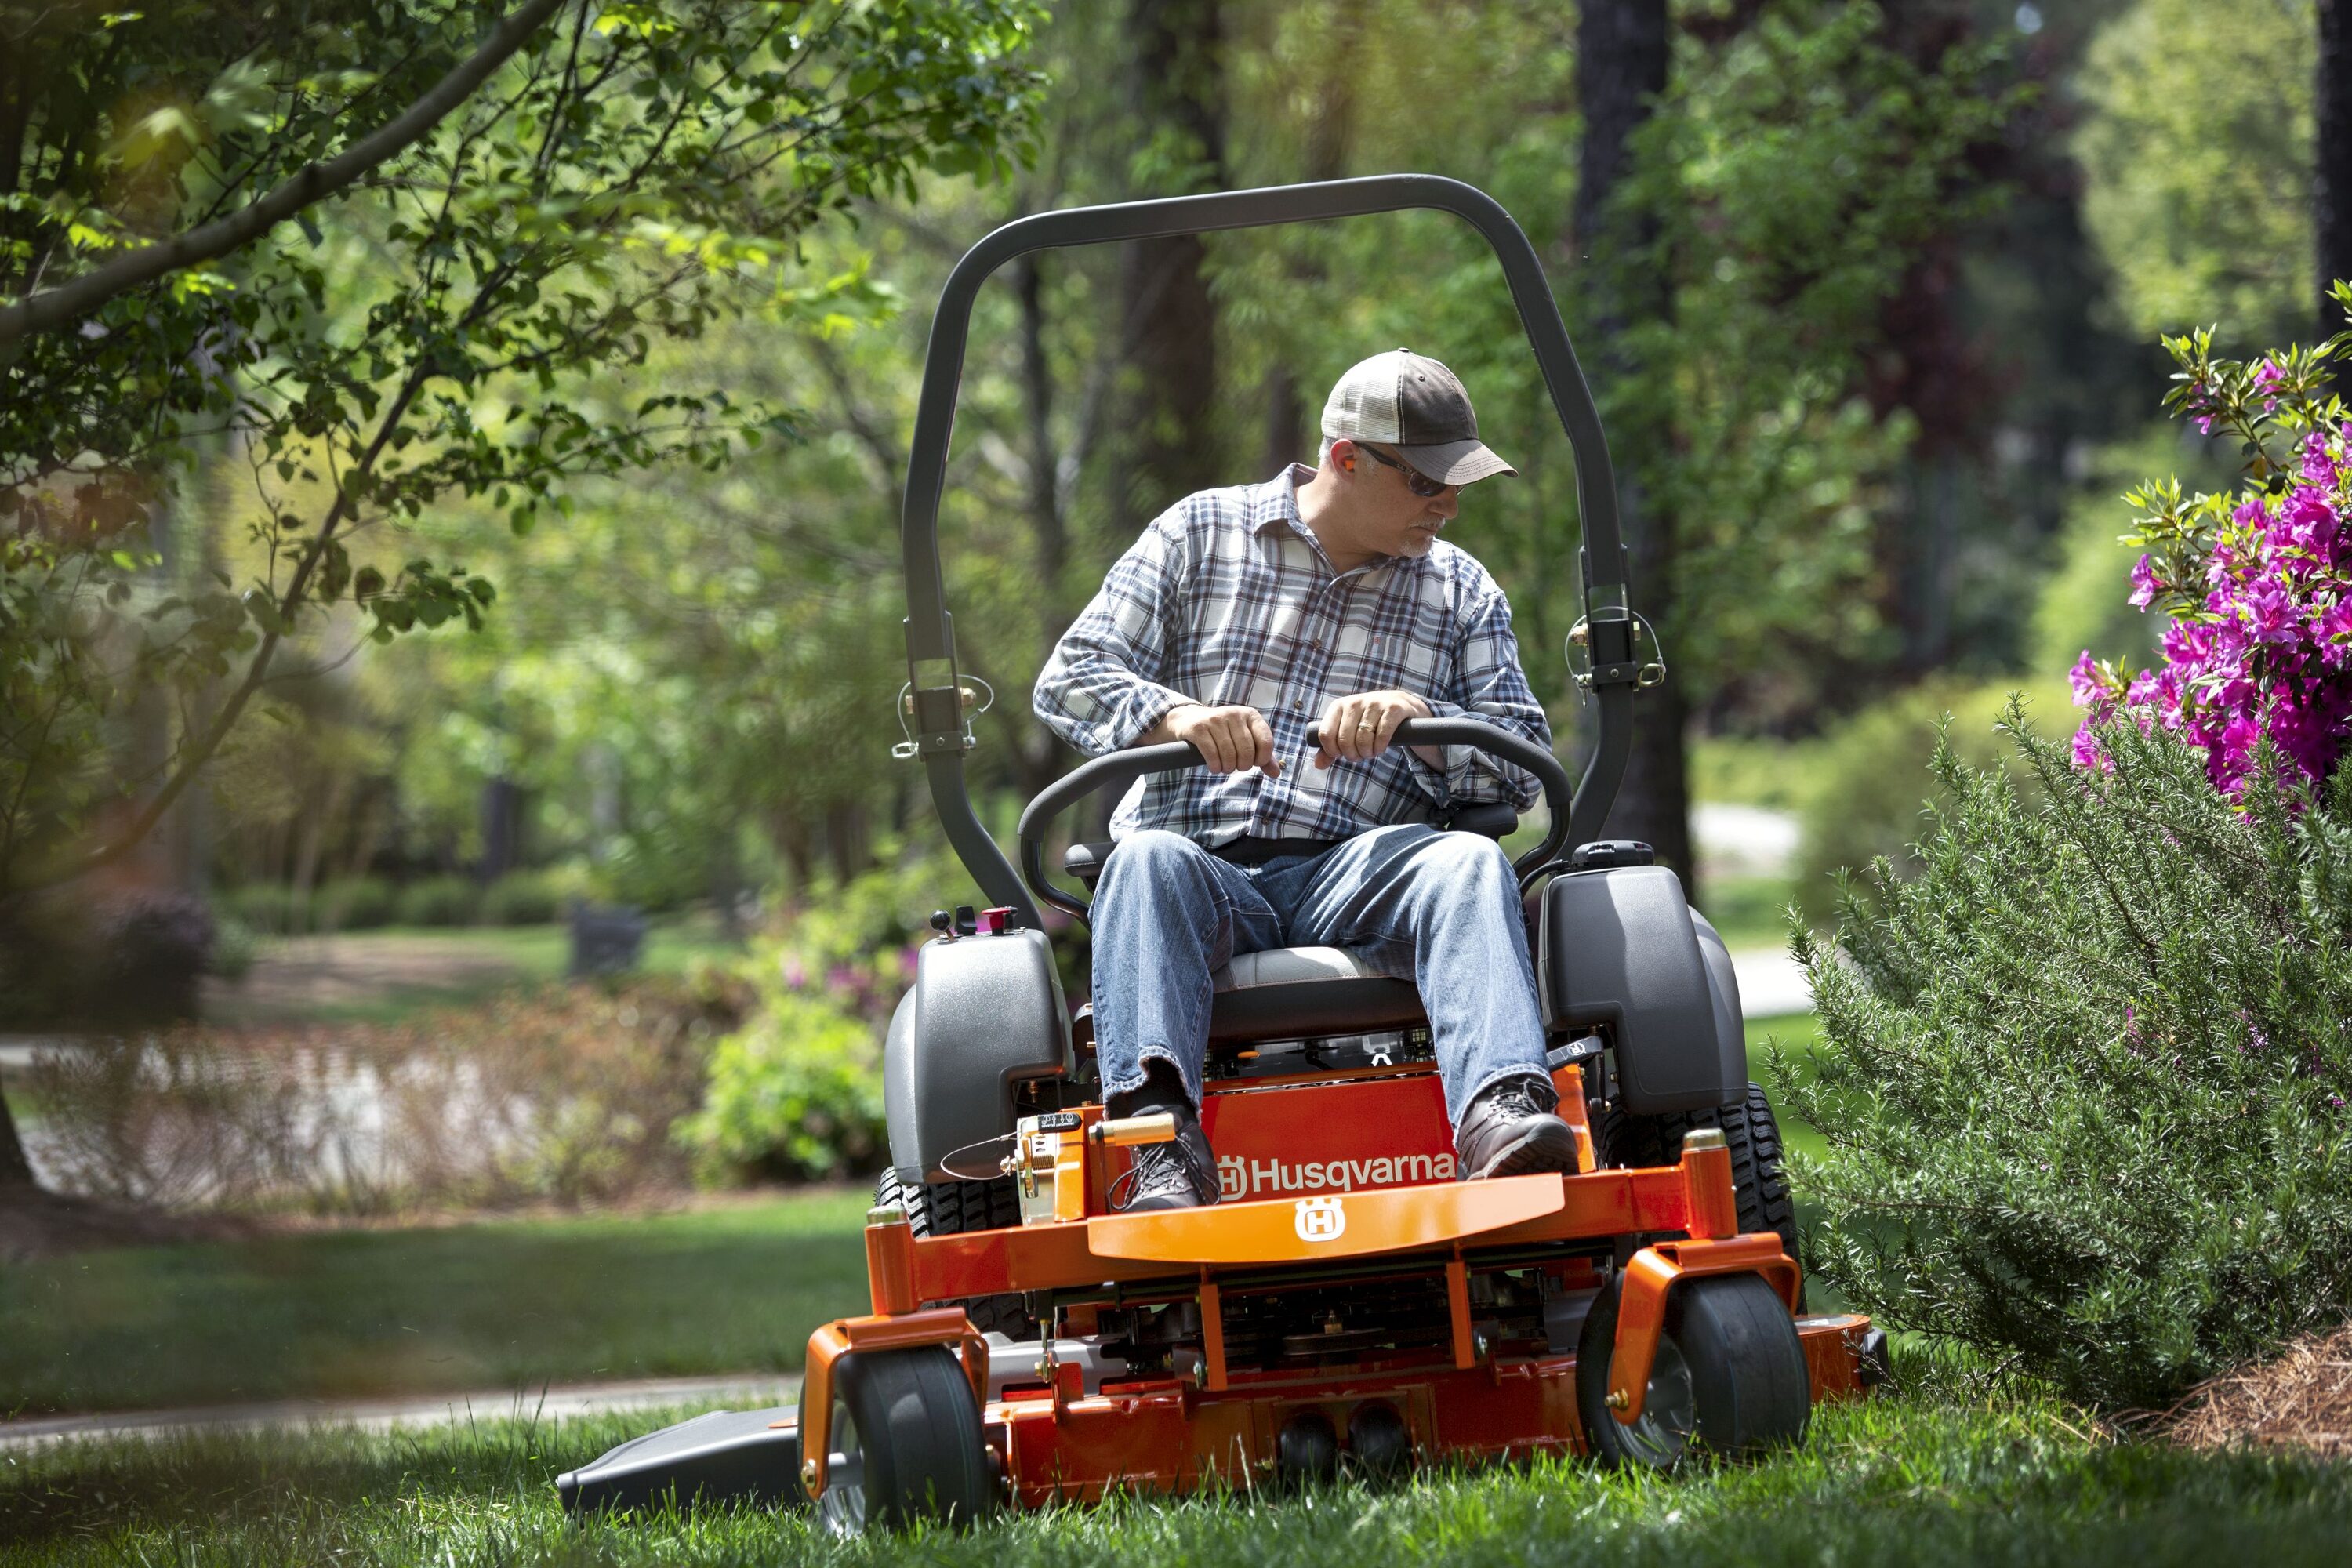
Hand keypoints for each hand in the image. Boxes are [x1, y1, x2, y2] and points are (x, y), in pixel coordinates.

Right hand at [1147, 703, 1279, 776]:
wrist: (1190, 720)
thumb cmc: (1224, 733)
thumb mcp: (1245, 740)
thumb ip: (1263, 756)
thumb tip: (1276, 773)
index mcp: (1250, 715)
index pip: (1266, 741)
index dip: (1262, 759)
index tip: (1254, 763)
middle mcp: (1234, 714)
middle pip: (1246, 750)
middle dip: (1242, 765)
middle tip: (1236, 767)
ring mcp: (1215, 719)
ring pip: (1229, 753)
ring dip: (1227, 768)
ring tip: (1225, 768)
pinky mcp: (1199, 727)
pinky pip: (1211, 752)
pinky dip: (1215, 765)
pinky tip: (1214, 767)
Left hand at [1314, 690, 1432, 768]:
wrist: (1401, 705)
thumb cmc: (1369, 722)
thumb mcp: (1348, 730)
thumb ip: (1331, 748)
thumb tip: (1318, 764)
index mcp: (1339, 706)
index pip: (1325, 733)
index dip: (1332, 751)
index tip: (1341, 755)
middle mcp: (1355, 702)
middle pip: (1344, 739)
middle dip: (1352, 755)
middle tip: (1359, 756)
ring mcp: (1374, 703)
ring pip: (1363, 738)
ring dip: (1367, 753)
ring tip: (1370, 752)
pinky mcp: (1393, 708)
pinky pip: (1382, 735)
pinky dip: (1380, 747)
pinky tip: (1380, 748)